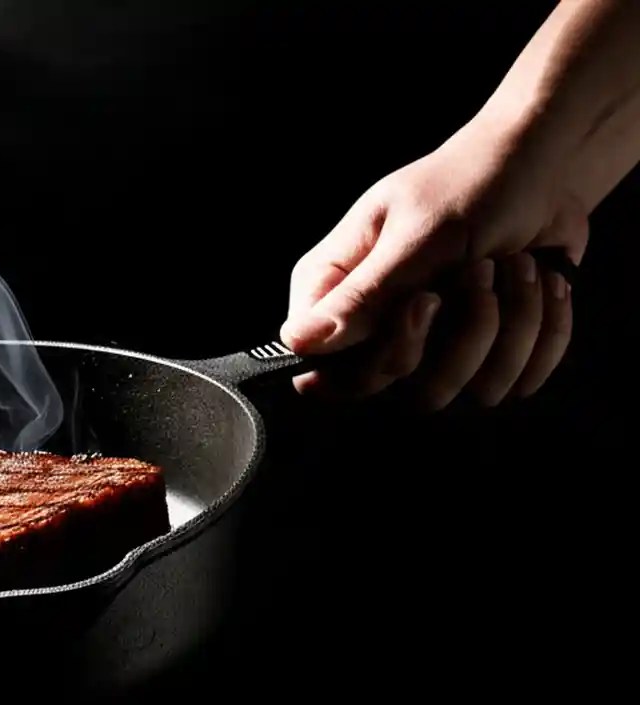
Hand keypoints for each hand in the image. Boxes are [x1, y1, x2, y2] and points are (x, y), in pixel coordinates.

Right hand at [280, 118, 587, 409]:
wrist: (547, 170)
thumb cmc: (473, 184)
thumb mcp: (419, 235)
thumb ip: (363, 295)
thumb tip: (298, 342)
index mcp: (334, 288)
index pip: (321, 369)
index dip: (372, 358)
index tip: (422, 304)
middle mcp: (371, 326)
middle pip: (392, 387)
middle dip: (457, 334)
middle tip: (478, 270)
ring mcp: (426, 346)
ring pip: (458, 392)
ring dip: (510, 325)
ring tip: (515, 267)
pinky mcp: (478, 357)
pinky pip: (510, 385)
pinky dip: (542, 331)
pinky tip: (539, 284)